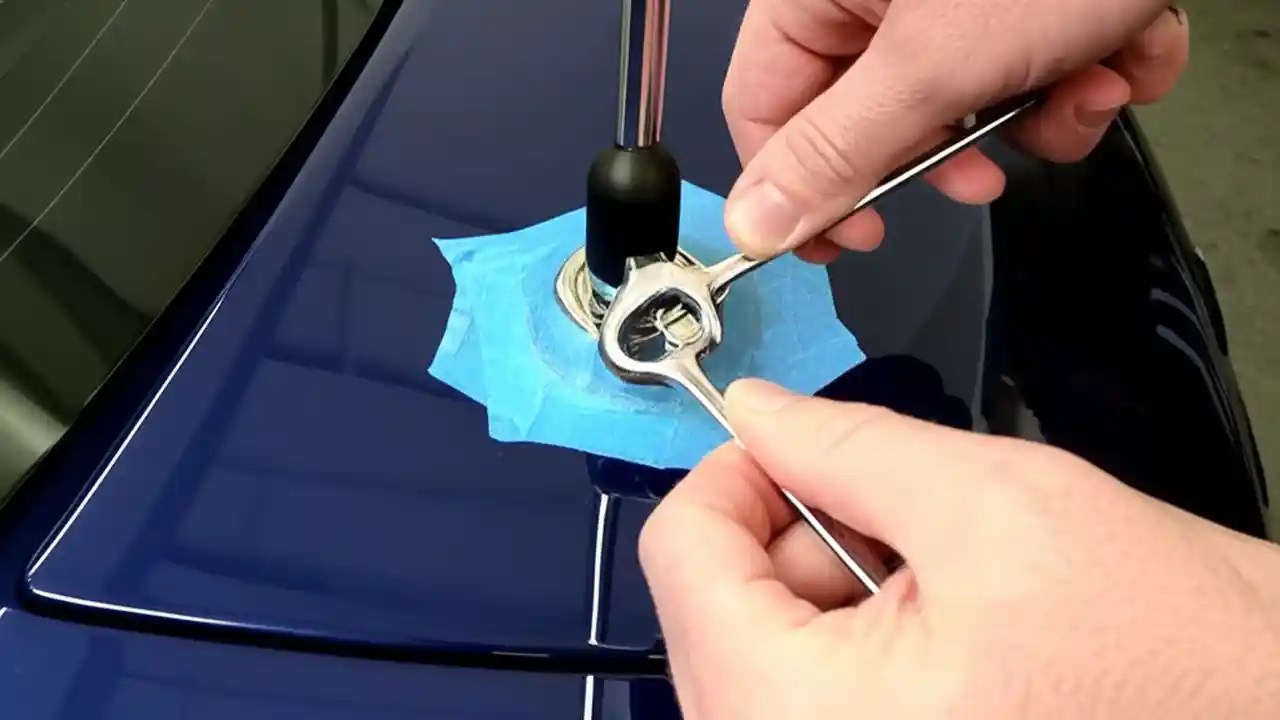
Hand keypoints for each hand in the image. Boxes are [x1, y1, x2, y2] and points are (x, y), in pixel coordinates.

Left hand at [640, 379, 1279, 718]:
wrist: (1263, 714)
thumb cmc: (1168, 653)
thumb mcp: (989, 502)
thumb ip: (842, 444)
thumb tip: (759, 412)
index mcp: (802, 716)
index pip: (681, 558)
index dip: (734, 473)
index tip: (787, 447)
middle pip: (713, 607)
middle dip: (794, 536)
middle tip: (896, 520)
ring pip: (757, 647)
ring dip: (829, 587)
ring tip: (941, 586)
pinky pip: (802, 692)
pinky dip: (849, 636)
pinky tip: (936, 626)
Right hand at [720, 0, 1190, 262]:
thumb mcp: (931, 64)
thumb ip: (839, 152)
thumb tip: (756, 225)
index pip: (765, 106)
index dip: (802, 186)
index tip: (849, 239)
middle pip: (875, 119)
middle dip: (954, 150)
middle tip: (981, 176)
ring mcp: (956, 4)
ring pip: (969, 108)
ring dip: (1039, 118)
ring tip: (1085, 83)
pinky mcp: (1026, 9)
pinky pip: (1035, 78)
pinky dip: (1086, 82)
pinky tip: (1119, 54)